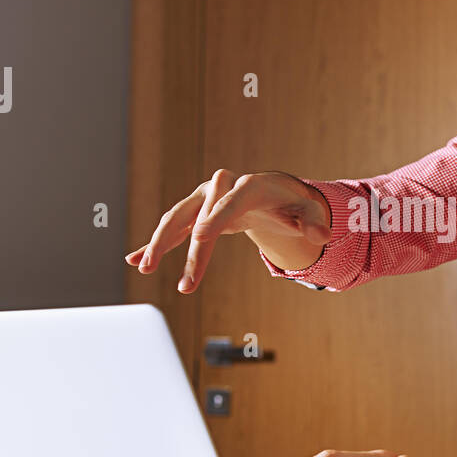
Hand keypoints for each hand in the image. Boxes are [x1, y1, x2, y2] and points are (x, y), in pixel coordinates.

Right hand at [125, 170, 331, 291]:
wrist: (276, 194)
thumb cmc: (293, 203)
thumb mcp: (308, 212)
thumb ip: (313, 222)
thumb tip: (321, 235)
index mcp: (250, 187)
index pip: (231, 200)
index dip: (217, 216)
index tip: (202, 236)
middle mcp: (221, 189)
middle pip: (195, 212)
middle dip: (177, 239)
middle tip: (165, 269)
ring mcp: (205, 200)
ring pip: (177, 219)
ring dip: (157, 242)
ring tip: (142, 267)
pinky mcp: (198, 214)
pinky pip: (174, 229)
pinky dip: (154, 244)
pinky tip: (134, 260)